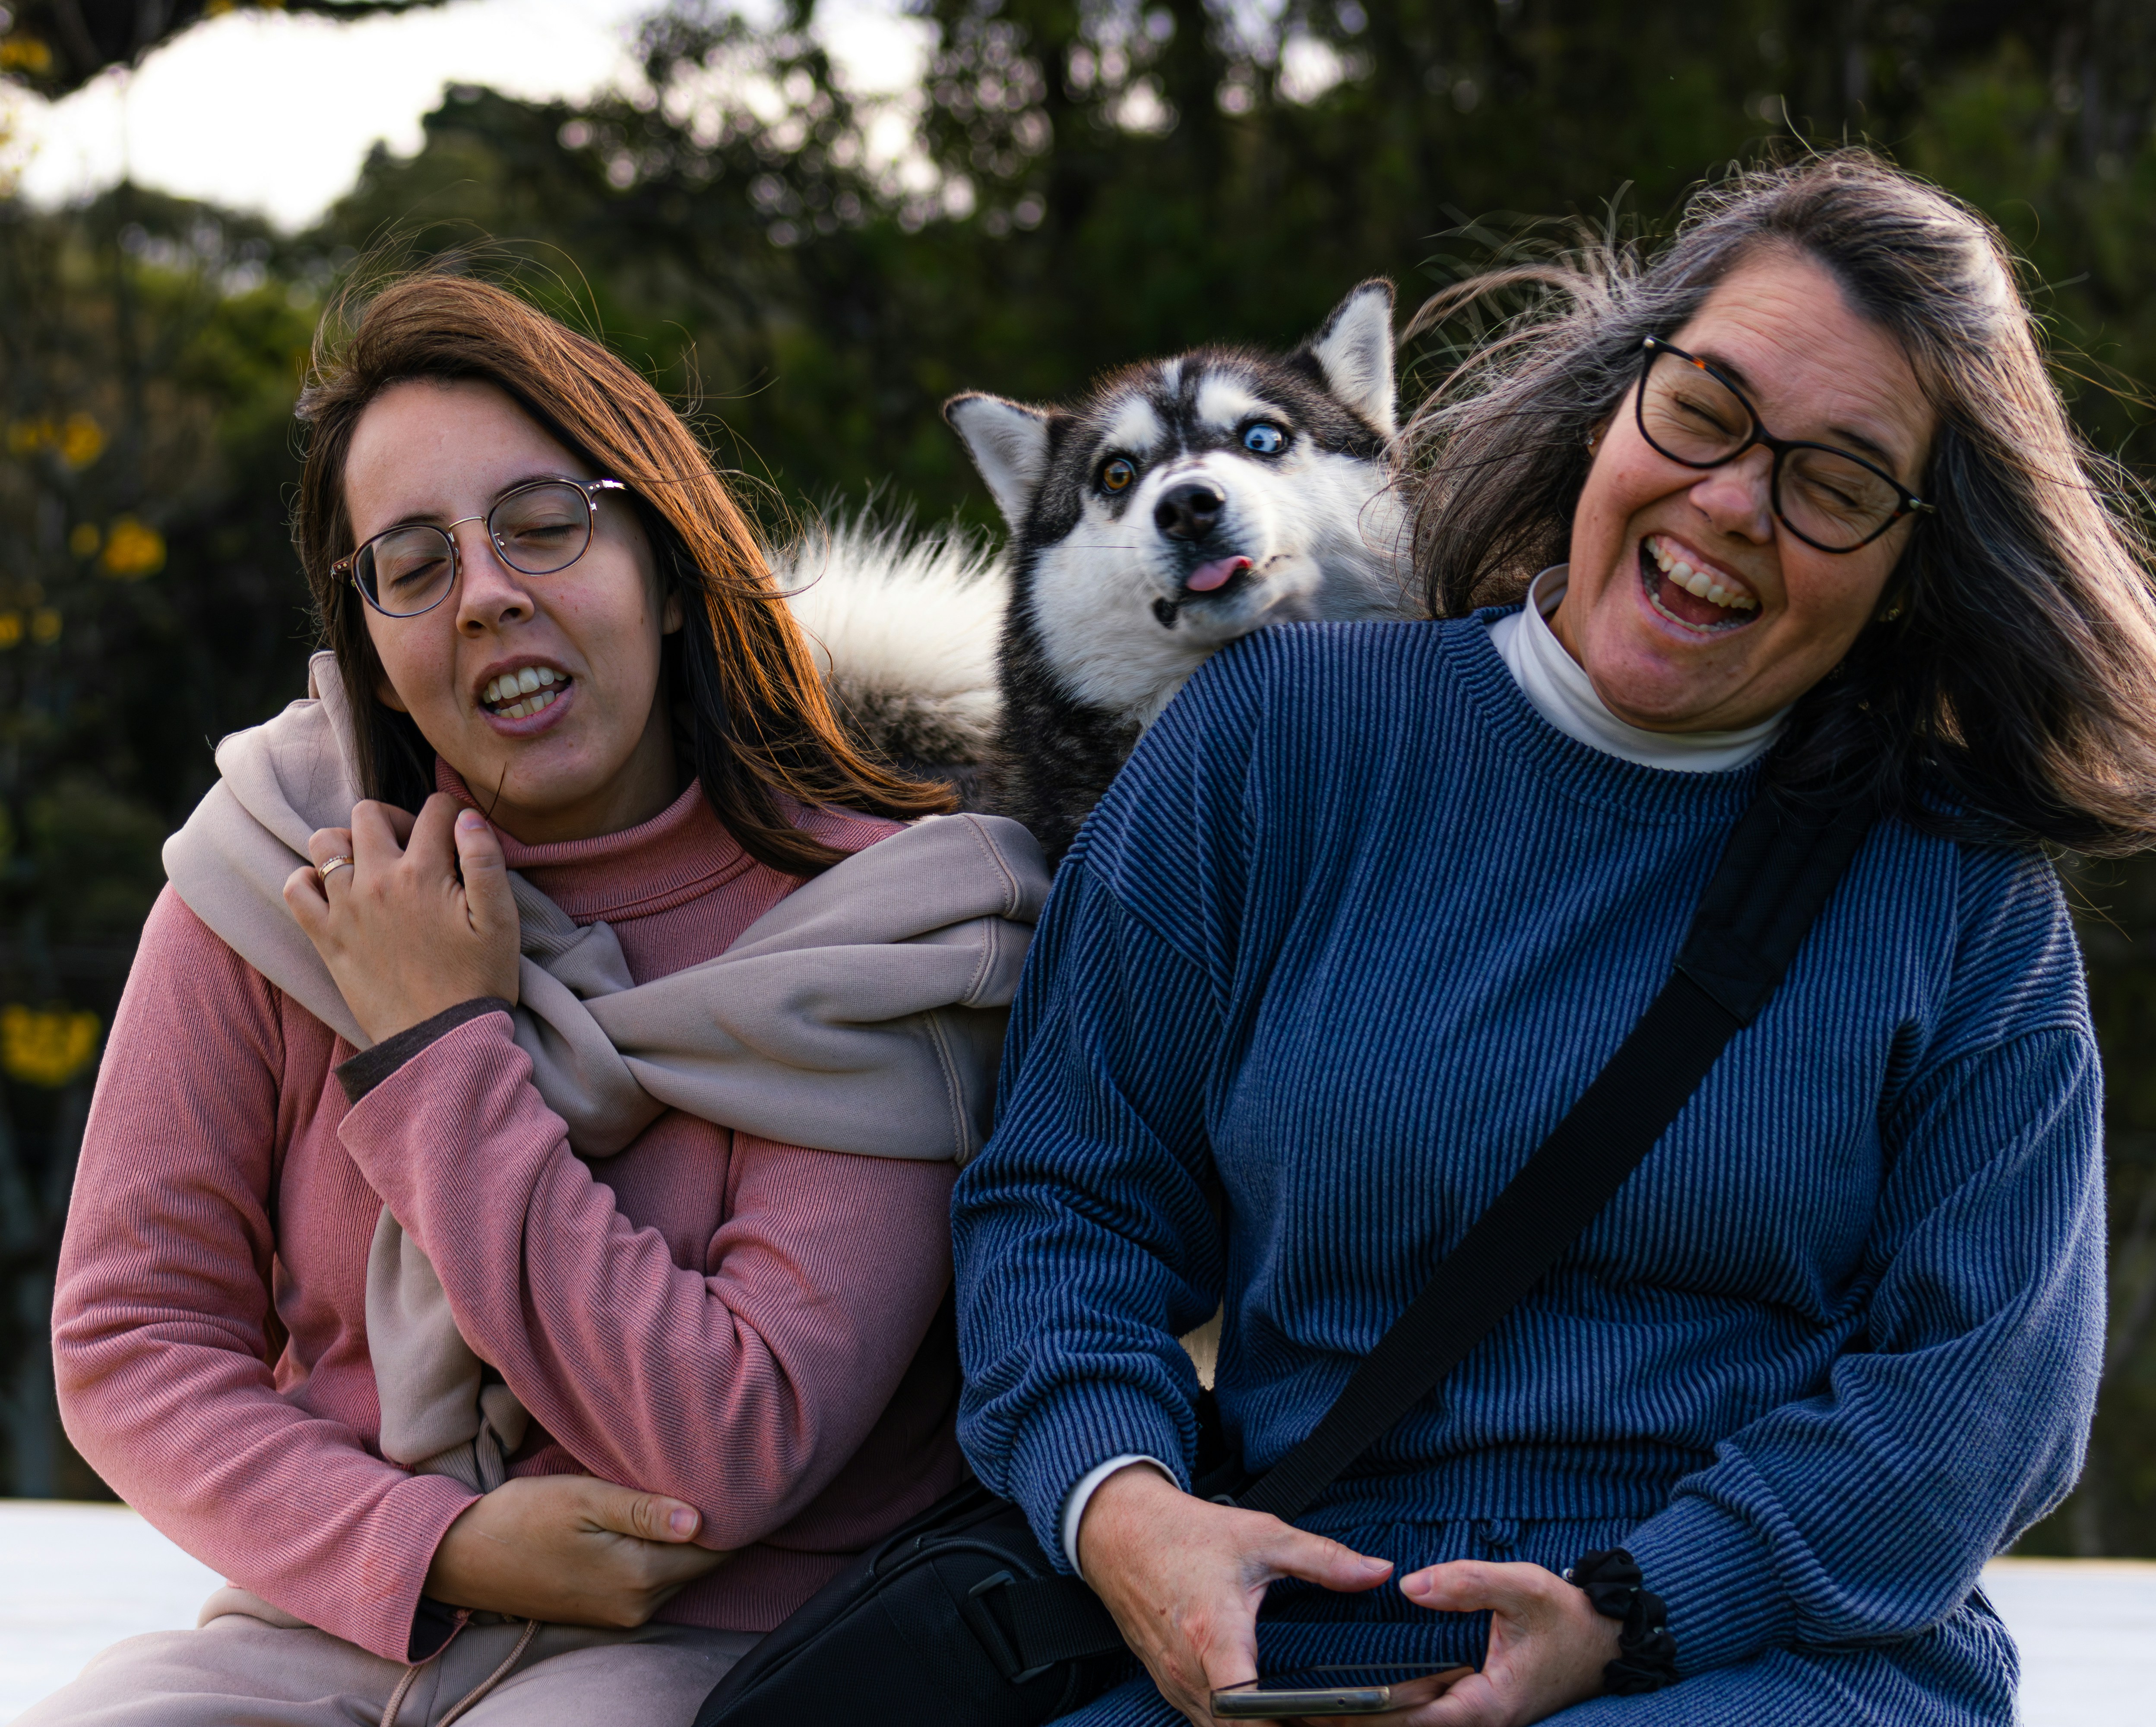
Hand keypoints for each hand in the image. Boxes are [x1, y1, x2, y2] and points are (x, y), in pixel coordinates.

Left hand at [284, 795, 519, 1044]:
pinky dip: (309, 879)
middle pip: (368, 813)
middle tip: (416, 849)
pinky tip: (337, 891)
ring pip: (326, 842)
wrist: (440, 1040)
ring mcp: (345, 908)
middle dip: (395, 819)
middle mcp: (378, 882)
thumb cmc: (478, 982)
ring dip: (349, 844)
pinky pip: (296, 888)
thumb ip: (487, 861)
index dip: (454, 813)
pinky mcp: (326, 937)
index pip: (435, 810)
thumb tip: (469, 818)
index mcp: (425, 873)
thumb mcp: (502, 921)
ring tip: (375, 866)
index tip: (461, 834)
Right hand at [425, 1474, 731, 1627]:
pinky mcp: (606, 1611)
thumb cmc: (522, 1517)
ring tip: (691, 1492)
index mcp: (638, 1575)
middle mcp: (637, 1604)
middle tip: (723, 1477)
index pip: (716, 1550)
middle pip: (703, 1564)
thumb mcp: (583, 1499)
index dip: (735, 1515)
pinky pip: (655, 1582)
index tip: (742, 1478)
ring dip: (688, 1540)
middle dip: (716, 1526)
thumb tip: (700, 1522)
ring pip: (680, 1574)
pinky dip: (664, 1554)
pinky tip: (658, 1522)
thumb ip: (643, 1511)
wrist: (463, 1558)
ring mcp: (621, 1613)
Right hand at [1075, 1464, 1393, 1726]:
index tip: (1318, 1719)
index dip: (1279, 1724)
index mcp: (1213, 1634)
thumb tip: (1379, 1571)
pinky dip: (1237, 1724)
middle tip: (1331, 1718)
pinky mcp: (1169, 1686)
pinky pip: (1206, 1721)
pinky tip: (1267, 1714)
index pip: (1243, 1707)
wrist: (1120, 1532)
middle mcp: (1188, 1670)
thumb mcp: (1262, 1537)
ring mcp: (1174, 1683)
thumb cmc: (1187, 1534)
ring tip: (1305, 1717)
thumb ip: (1323, 1559)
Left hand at [1314, 1561, 1618, 1726]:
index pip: (1411, 1719)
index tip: (1319, 1711)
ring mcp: (1476, 1717)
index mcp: (1487, 1703)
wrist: (1607, 1640)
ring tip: (1310, 1709)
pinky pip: (1423, 1714)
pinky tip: (1355, 1697)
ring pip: (1410, 1726)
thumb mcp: (1525, 1587)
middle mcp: (1478, 1720)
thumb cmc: (1569, 1617)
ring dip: (1367, 1720)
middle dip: (1352, 1723)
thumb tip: (1410, 1585)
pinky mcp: (1474, 1706)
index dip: (1363, 1717)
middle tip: (1296, 1712)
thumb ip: (1468, 1582)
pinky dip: (1389, 1710)